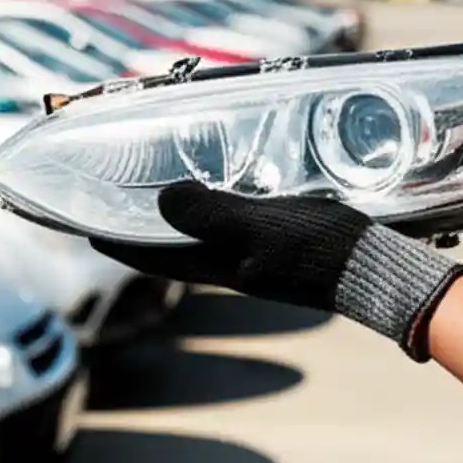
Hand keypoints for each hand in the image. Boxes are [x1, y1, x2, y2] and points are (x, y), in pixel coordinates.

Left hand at [92, 182, 462, 360]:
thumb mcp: (257, 228)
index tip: (85, 230)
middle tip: (118, 206)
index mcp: (219, 266)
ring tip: (161, 194)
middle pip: (173, 249)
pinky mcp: (282, 245)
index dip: (118, 243)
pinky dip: (217, 210)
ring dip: (179, 219)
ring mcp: (257, 258)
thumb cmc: (316, 250)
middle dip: (144, 231)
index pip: (153, 256)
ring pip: (204, 238)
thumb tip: (161, 200)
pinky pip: (236, 226)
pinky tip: (226, 192)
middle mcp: (232, 266)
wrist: (377, 270)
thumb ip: (209, 214)